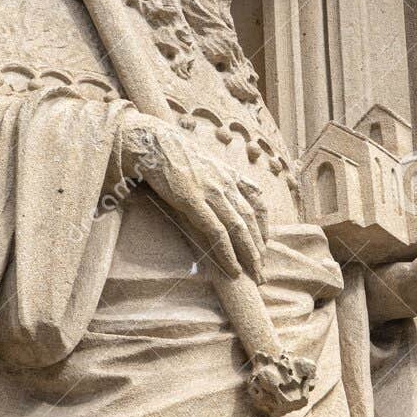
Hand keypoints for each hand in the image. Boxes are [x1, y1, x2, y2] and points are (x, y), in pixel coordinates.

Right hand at [121, 117, 269, 281]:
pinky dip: (227, 252)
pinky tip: (232, 268)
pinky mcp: (193, 201)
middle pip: (251, 220)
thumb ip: (215, 177)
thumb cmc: (172, 153)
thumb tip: (218, 194)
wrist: (152, 141)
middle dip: (258, 248)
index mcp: (229, 174)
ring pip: (239, 228)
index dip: (263, 225)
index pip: (257, 202)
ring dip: (249, 254)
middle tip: (262, 270)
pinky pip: (217, 232)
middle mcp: (226, 183)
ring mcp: (211, 192)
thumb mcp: (202, 161)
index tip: (264, 243)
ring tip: (254, 275)